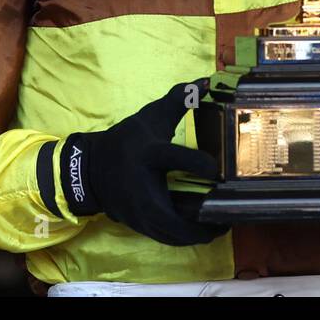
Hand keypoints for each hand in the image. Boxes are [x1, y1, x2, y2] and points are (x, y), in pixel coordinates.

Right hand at [59, 79, 230, 245]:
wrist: (90, 169)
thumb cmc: (126, 141)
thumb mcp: (151, 117)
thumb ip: (179, 100)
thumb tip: (206, 81)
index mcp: (148, 155)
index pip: (172, 158)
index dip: (195, 163)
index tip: (216, 168)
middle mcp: (142, 188)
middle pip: (173, 217)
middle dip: (202, 222)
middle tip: (228, 215)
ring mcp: (139, 212)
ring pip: (171, 235)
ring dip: (198, 234)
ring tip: (220, 226)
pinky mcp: (139, 225)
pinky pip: (166, 238)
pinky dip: (185, 238)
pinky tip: (202, 231)